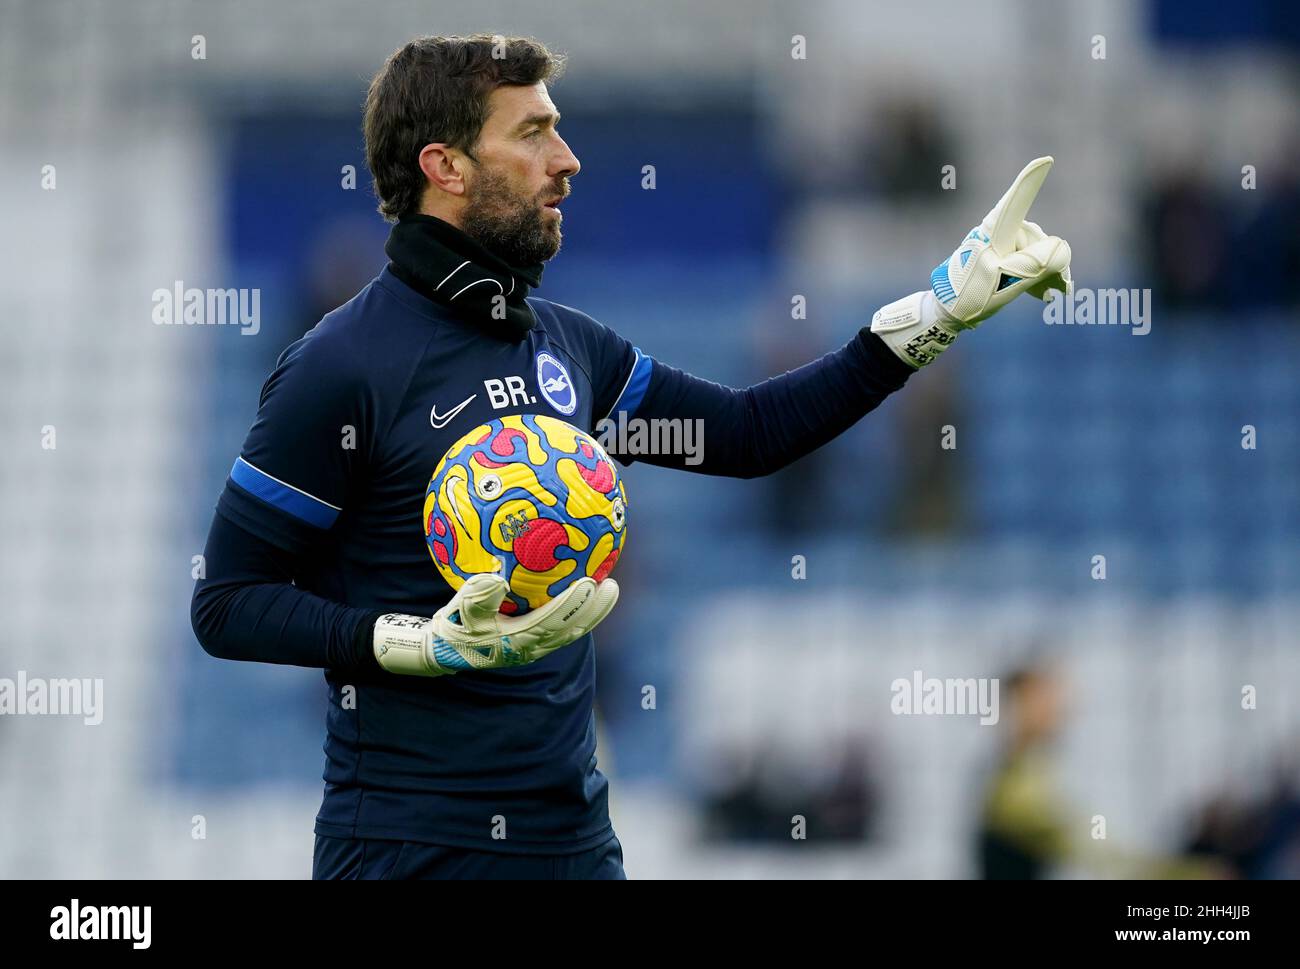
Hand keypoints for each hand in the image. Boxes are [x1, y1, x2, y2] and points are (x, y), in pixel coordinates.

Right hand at [373, 573, 618, 675]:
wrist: (447, 652)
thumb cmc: (454, 629)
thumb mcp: (460, 612)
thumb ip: (478, 597)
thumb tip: (496, 578)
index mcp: (519, 640)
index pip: (554, 620)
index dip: (573, 603)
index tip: (590, 582)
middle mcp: (533, 647)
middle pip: (573, 629)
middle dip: (595, 609)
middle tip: (612, 585)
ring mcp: (536, 648)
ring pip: (572, 631)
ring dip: (592, 612)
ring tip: (608, 588)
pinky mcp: (534, 643)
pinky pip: (563, 628)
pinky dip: (576, 611)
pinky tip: (583, 591)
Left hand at [871, 156, 1072, 367]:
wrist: (949, 314)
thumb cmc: (971, 296)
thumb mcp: (1006, 281)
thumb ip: (1036, 263)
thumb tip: (1062, 249)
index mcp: (994, 233)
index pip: (1015, 203)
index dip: (1029, 182)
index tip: (1045, 160)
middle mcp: (998, 232)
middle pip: (1036, 237)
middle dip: (1048, 260)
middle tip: (1052, 288)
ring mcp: (1001, 244)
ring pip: (1036, 250)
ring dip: (1045, 271)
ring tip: (1050, 294)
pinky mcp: (1002, 256)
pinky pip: (1029, 260)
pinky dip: (1040, 274)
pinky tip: (1050, 292)